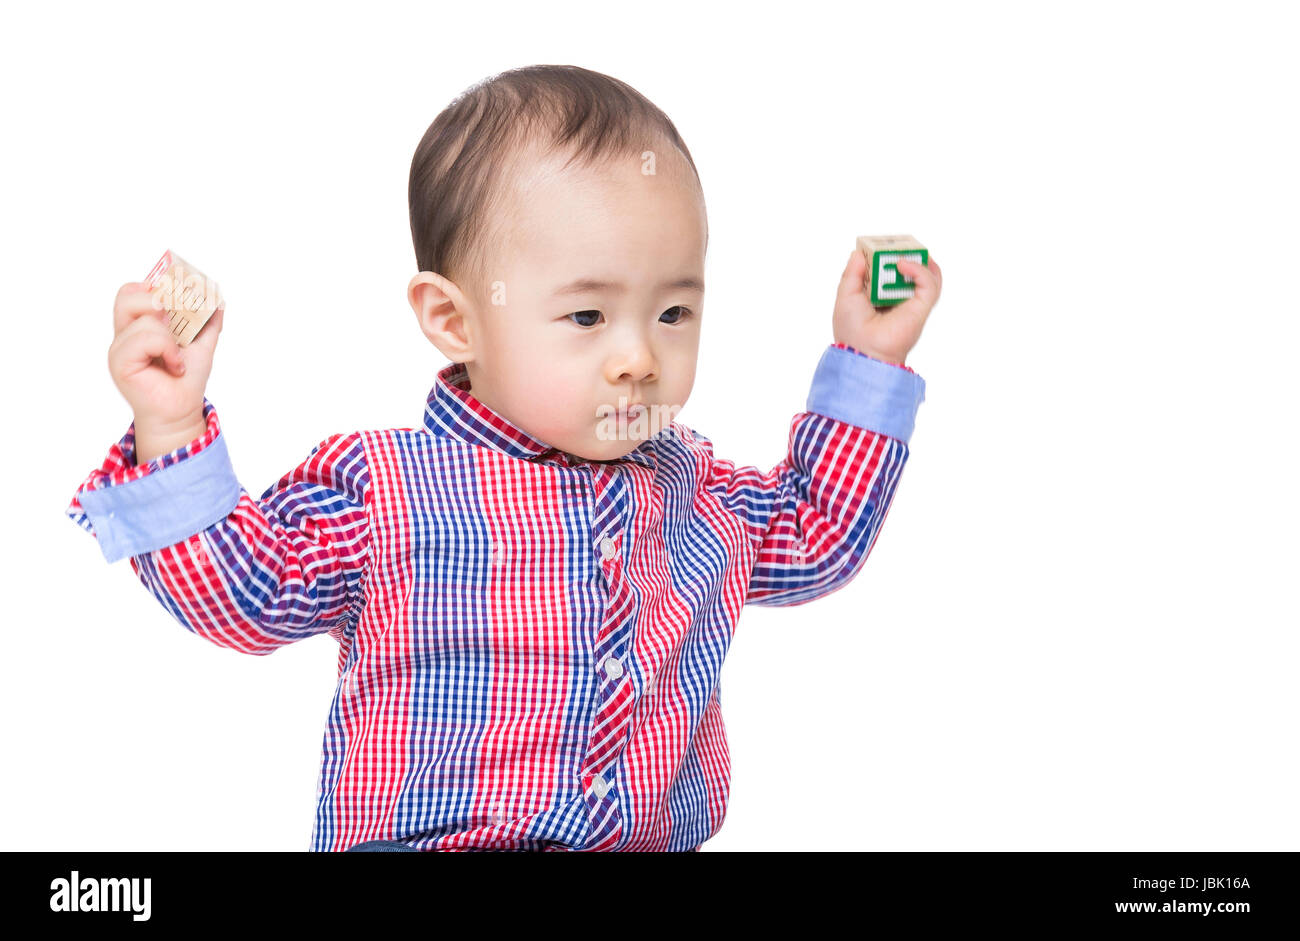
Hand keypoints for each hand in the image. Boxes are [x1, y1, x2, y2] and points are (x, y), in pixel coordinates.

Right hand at [108, 281, 224, 428]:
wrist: (182, 409)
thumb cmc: (186, 379)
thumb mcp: (202, 344)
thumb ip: (208, 322)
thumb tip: (219, 299)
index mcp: (138, 325)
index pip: (132, 292)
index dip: (151, 285)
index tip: (175, 294)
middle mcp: (125, 334)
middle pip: (127, 295)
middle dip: (157, 299)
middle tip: (173, 318)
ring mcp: (120, 347)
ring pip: (144, 318)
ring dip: (170, 336)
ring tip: (178, 357)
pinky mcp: (120, 361)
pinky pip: (145, 338)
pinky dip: (167, 349)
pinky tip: (174, 365)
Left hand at [832, 249, 941, 365]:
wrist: (862, 351)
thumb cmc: (852, 329)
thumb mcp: (846, 295)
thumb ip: (853, 273)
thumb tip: (858, 253)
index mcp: (882, 295)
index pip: (892, 270)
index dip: (889, 255)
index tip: (880, 245)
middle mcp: (900, 298)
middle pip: (913, 269)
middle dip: (907, 252)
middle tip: (897, 242)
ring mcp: (912, 302)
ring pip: (927, 274)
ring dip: (917, 258)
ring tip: (902, 251)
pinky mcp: (922, 307)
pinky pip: (929, 283)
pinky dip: (919, 270)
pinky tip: (902, 264)